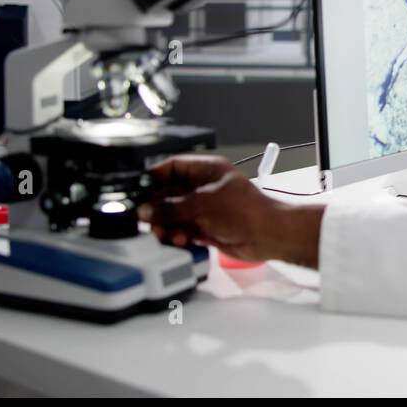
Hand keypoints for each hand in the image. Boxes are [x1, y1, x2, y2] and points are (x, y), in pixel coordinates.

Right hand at [137, 154, 323, 265]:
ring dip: (166, 224)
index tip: (138, 187)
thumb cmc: (246, 210)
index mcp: (207, 170)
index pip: (174, 166)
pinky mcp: (207, 228)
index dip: (155, 175)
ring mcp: (206, 209)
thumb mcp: (203, 203)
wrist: (268, 235)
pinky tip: (177, 240)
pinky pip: (183, 230)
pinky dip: (177, 235)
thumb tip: (147, 209)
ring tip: (163, 232)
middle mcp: (205, 187)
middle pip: (170, 193)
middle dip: (157, 206)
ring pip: (175, 214)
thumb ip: (172, 207)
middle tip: (145, 217)